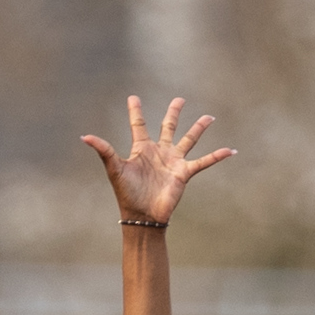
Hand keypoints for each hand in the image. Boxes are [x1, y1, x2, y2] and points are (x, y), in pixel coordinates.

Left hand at [82, 95, 233, 225]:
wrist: (143, 217)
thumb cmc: (127, 194)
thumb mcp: (114, 168)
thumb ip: (103, 150)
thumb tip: (85, 136)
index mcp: (142, 149)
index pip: (138, 125)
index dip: (135, 111)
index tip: (133, 97)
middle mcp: (159, 152)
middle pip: (168, 126)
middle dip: (173, 113)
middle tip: (179, 100)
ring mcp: (173, 162)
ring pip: (189, 139)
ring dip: (199, 128)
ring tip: (209, 117)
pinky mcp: (184, 174)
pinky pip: (203, 162)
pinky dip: (216, 157)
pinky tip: (230, 150)